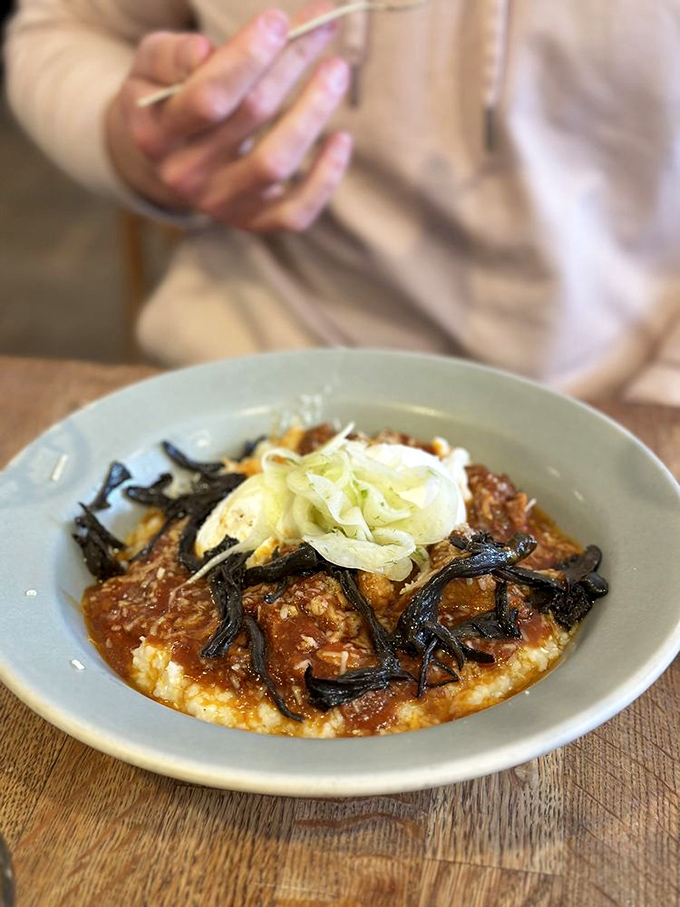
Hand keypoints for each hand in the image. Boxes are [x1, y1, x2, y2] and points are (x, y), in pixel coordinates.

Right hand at [106, 2, 351, 231]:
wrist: (162, 163)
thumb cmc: (167, 98)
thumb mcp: (151, 66)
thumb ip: (171, 55)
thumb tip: (203, 52)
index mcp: (156, 135)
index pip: (208, 97)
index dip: (247, 58)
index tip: (278, 21)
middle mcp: (186, 176)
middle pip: (251, 117)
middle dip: (290, 64)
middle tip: (322, 25)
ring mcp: (221, 204)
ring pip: (277, 161)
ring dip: (313, 112)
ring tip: (337, 70)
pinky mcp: (253, 222)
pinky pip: (296, 212)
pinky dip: (325, 178)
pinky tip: (342, 139)